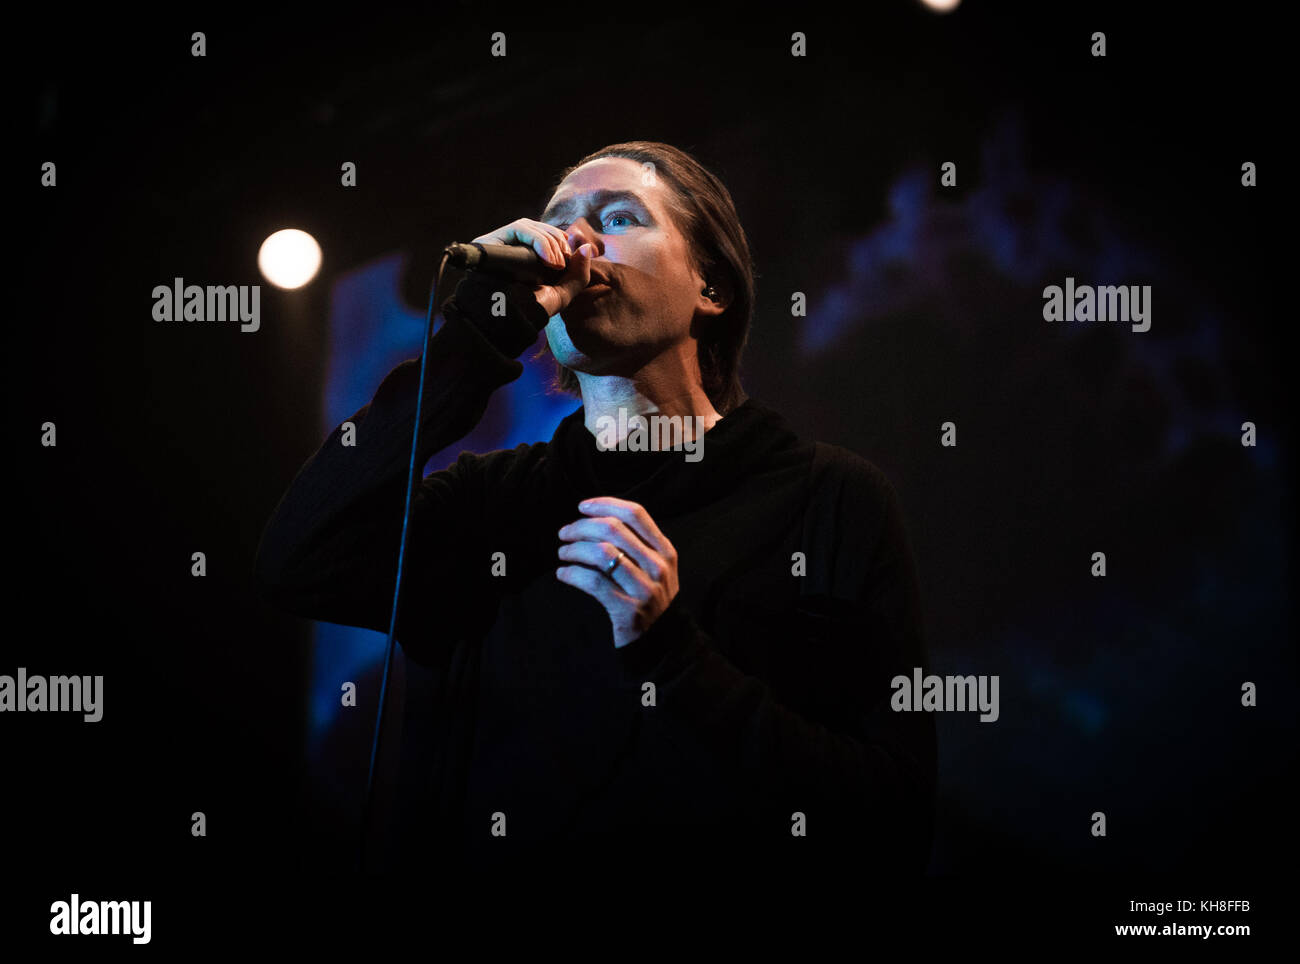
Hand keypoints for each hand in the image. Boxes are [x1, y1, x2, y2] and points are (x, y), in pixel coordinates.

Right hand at [470, 217, 594, 316]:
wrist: (513, 319)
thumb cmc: (534, 310)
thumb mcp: (563, 293)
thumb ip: (579, 273)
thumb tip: (587, 247)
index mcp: (526, 258)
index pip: (544, 234)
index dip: (559, 239)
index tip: (569, 257)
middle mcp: (512, 248)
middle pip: (537, 228)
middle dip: (557, 242)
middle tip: (562, 265)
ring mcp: (500, 244)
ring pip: (529, 226)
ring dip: (549, 242)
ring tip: (555, 265)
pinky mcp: (491, 242)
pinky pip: (519, 229)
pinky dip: (539, 241)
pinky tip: (547, 261)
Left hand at [556, 496, 679, 648]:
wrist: (662, 640)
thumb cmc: (649, 597)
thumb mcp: (655, 568)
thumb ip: (636, 544)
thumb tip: (595, 519)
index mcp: (665, 550)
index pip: (635, 514)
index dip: (605, 504)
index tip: (582, 507)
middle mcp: (657, 566)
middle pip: (613, 529)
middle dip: (581, 526)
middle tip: (564, 533)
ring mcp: (644, 588)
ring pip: (601, 553)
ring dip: (574, 549)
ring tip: (563, 553)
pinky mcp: (628, 610)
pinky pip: (593, 582)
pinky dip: (572, 574)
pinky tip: (563, 574)